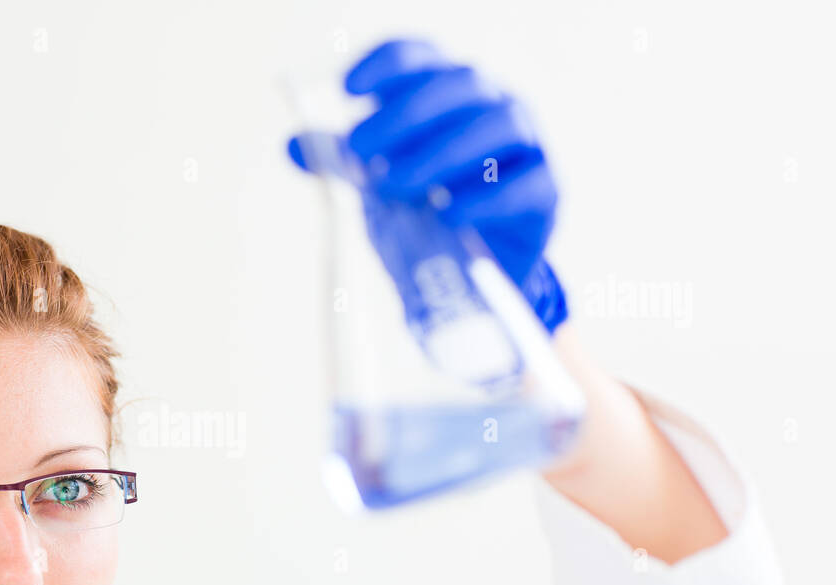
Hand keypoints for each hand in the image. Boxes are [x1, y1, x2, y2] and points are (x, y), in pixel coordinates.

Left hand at [287, 37, 567, 333]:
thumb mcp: (378, 185)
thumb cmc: (426, 212)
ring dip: (440, 152)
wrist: (472, 274)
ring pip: (496, 125)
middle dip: (405, 115)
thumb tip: (290, 144)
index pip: (422, 58)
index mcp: (448, 94)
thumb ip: (343, 162)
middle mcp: (492, 105)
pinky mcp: (545, 191)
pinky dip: (485, 198)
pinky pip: (525, 184)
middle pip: (457, 86)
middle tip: (359, 150)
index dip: (387, 64)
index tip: (347, 88)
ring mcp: (525, 145)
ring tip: (393, 186)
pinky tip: (447, 213)